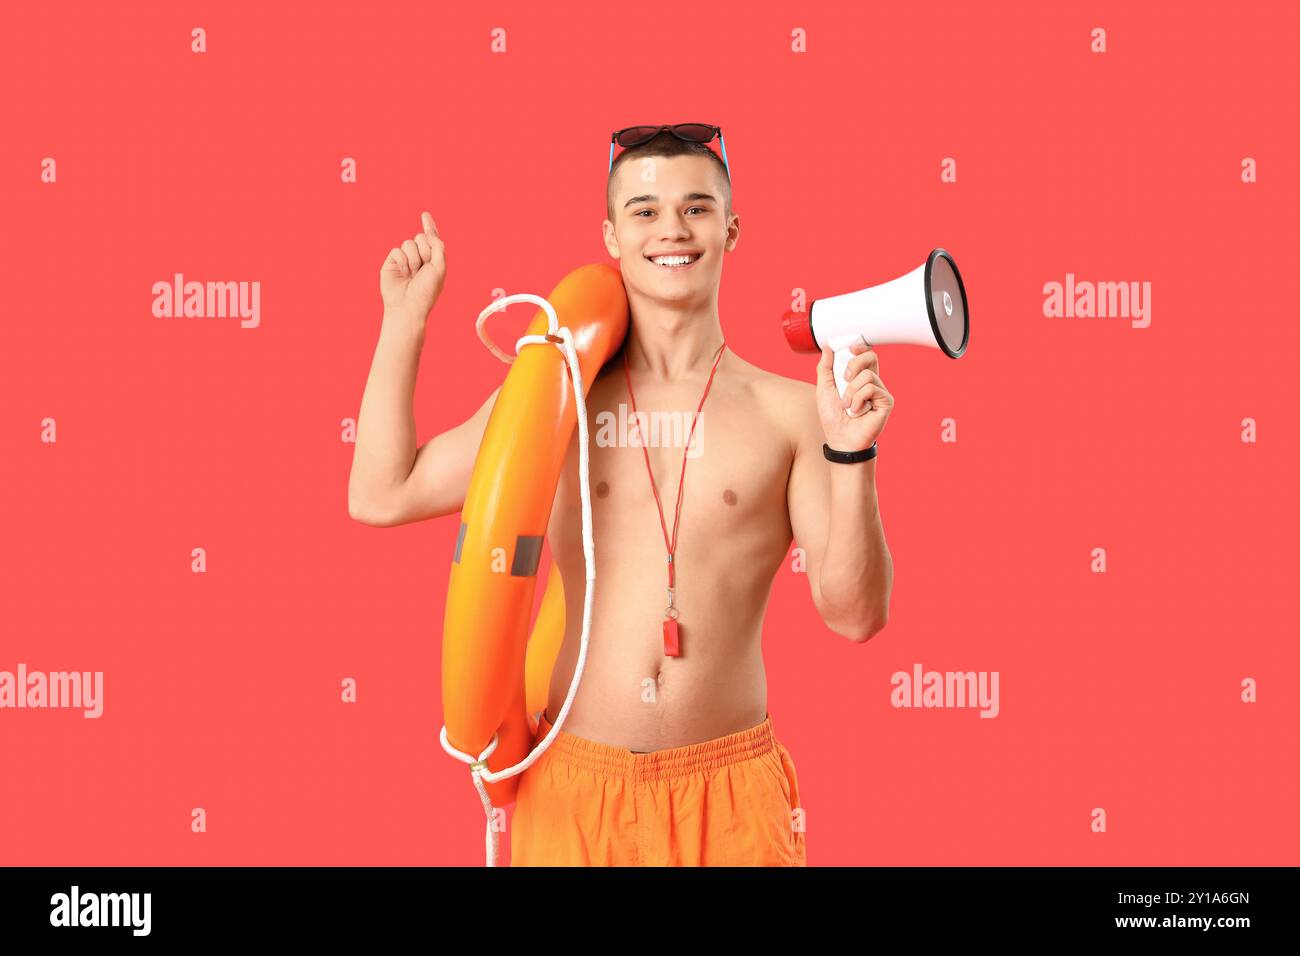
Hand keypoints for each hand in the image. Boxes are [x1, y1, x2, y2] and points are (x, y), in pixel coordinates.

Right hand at [379, 211, 445, 318]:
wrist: (408, 306)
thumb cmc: (426, 291)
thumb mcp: (439, 268)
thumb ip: (438, 247)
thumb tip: (430, 233)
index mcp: (433, 260)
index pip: (431, 240)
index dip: (429, 227)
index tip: (425, 214)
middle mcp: (419, 258)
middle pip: (421, 237)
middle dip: (425, 251)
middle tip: (423, 269)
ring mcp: (404, 260)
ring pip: (409, 242)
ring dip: (414, 259)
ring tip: (412, 274)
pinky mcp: (392, 262)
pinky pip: (397, 249)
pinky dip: (402, 261)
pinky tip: (403, 274)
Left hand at [815, 337, 893, 451]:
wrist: (840, 438)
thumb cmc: (833, 417)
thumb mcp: (823, 388)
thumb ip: (825, 367)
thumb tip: (828, 347)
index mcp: (858, 377)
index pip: (865, 354)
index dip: (859, 347)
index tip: (850, 348)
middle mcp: (872, 382)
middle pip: (871, 356)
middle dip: (854, 363)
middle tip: (845, 378)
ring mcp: (880, 392)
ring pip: (867, 375)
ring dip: (851, 390)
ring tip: (847, 405)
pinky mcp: (886, 401)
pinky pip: (871, 389)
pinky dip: (858, 399)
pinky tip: (856, 411)